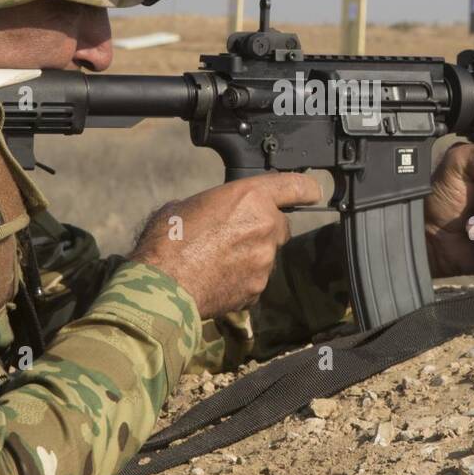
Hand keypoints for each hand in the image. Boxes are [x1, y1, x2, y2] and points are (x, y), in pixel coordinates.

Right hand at [129, 173, 320, 317]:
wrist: (162, 286)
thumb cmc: (167, 242)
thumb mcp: (186, 205)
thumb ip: (214, 205)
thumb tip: (214, 213)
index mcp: (250, 198)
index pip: (295, 187)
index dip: (306, 189)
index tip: (311, 192)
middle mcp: (265, 226)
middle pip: (278, 225)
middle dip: (261, 228)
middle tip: (230, 234)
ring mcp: (264, 260)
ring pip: (266, 254)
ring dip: (249, 255)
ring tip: (215, 260)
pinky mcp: (257, 288)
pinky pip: (256, 279)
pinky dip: (242, 278)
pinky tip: (216, 278)